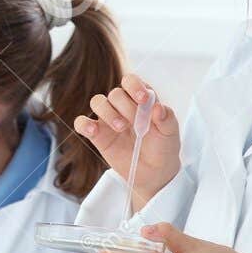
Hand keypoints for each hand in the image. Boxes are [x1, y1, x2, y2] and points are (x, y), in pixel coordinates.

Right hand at [72, 73, 180, 210]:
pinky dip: (84, 124)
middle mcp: (122, 105)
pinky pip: (81, 123)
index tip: (143, 99)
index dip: (134, 86)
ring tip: (120, 128)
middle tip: (136, 124)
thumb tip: (159, 108)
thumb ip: (167, 119)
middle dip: (125, 106)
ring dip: (107, 112)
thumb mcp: (170, 133)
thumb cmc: (163, 146)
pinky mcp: (97, 134)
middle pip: (115, 93)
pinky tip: (93, 130)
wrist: (154, 171)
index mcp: (140, 98)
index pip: (131, 81)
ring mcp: (107, 118)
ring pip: (97, 102)